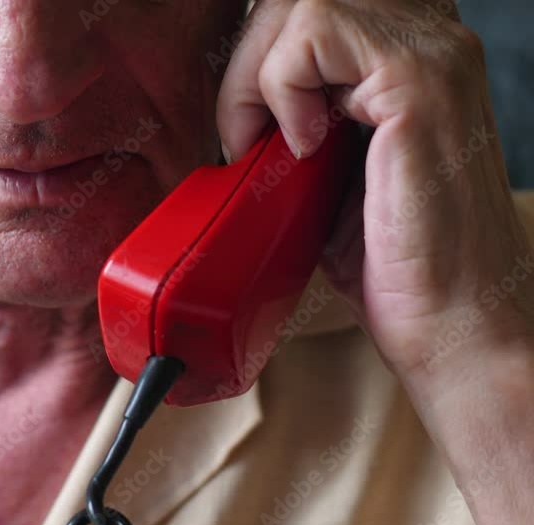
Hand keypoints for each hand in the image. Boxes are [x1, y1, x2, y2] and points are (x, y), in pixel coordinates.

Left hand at [216, 0, 533, 524]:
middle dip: (248, 61)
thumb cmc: (392, 262)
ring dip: (257, 75)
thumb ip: (298, 118)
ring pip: (302, 3)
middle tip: (244, 137)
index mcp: (410, 56)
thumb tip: (239, 102)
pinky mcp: (418, 83)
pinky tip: (301, 148)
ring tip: (269, 146)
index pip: (309, 8)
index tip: (248, 128)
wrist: (451, 325)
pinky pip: (314, 31)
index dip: (262, 53)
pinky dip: (281, 87)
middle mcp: (430, 39)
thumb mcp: (327, 171)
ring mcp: (431, 54)